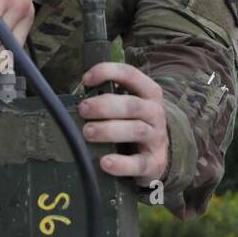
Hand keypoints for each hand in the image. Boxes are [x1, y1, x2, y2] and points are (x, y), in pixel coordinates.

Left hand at [78, 62, 168, 183]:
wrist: (158, 153)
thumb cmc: (134, 123)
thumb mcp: (128, 105)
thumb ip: (109, 97)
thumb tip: (78, 98)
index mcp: (148, 92)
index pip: (130, 74)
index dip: (107, 72)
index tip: (86, 79)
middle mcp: (154, 112)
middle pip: (131, 105)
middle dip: (104, 106)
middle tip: (83, 110)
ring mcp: (156, 137)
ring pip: (135, 130)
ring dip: (108, 130)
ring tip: (88, 132)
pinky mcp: (153, 162)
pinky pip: (138, 163)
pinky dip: (121, 164)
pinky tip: (105, 162)